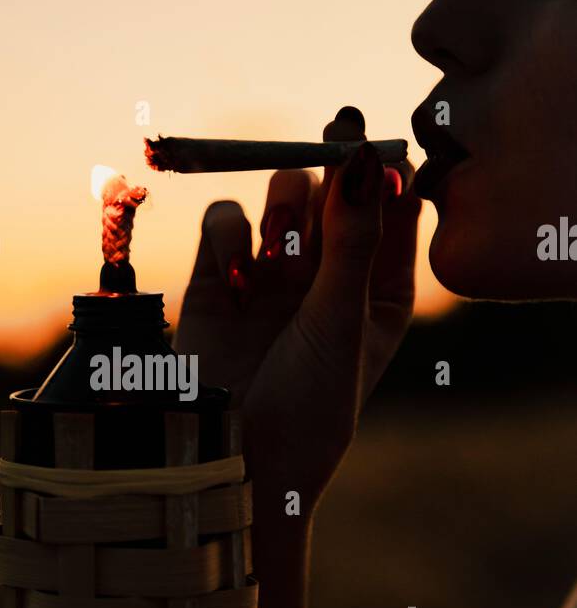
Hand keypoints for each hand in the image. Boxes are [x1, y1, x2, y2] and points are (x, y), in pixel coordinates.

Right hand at [174, 110, 419, 512]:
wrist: (230, 462)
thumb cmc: (307, 406)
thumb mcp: (341, 320)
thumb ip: (352, 237)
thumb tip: (363, 157)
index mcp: (379, 294)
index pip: (392, 211)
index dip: (383, 170)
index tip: (371, 146)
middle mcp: (327, 281)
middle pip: (335, 195)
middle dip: (329, 179)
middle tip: (325, 167)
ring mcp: (271, 278)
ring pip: (282, 199)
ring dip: (284, 200)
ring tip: (281, 234)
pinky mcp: (216, 282)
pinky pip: (225, 223)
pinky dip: (228, 230)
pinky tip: (236, 268)